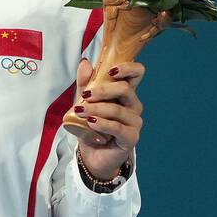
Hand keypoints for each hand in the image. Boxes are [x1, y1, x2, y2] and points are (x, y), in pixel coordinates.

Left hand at [69, 59, 143, 179]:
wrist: (92, 153)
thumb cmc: (91, 126)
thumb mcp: (84, 102)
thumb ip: (84, 84)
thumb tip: (85, 63)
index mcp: (125, 93)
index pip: (137, 73)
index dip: (128, 68)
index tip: (110, 70)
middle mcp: (133, 106)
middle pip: (125, 89)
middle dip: (103, 90)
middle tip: (85, 95)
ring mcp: (134, 122)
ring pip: (118, 110)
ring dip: (96, 109)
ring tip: (80, 111)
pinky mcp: (131, 138)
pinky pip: (118, 128)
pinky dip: (103, 124)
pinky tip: (91, 122)